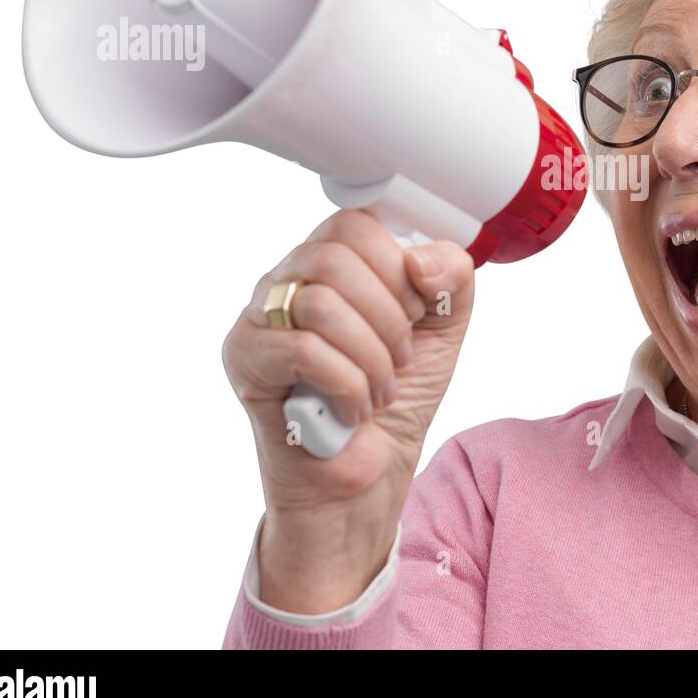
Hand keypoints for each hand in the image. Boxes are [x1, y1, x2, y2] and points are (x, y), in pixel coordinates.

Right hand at [222, 209, 474, 611]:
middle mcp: (287, 280)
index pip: (355, 224)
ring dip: (370, 357)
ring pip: (319, 304)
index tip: (416, 310)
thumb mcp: (445, 327)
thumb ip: (451, 276)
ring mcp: (258, 318)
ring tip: (379, 390)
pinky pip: (302, 350)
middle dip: (388, 317)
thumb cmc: (397, 396)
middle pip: (335, 257)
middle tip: (400, 359)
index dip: (396, 265)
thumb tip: (419, 259)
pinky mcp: (245, 361)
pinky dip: (346, 384)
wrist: (370, 473)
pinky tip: (351, 409)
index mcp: (331, 261)